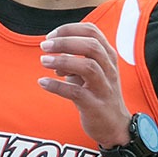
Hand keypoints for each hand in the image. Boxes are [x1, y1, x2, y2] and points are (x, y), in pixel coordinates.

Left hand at [38, 23, 131, 148]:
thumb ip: (75, 62)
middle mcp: (109, 69)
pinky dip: (57, 86)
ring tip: (43, 61)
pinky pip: (75, 92)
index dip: (69, 30)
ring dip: (62, 62)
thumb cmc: (99, 96)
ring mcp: (104, 88)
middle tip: (44, 46)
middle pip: (90, 46)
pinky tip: (43, 82)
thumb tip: (53, 58)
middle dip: (64, 42)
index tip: (51, 36)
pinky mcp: (95, 106)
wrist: (115, 127)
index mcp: (108, 57)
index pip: (92, 32)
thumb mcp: (91, 74)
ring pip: (87, 67)